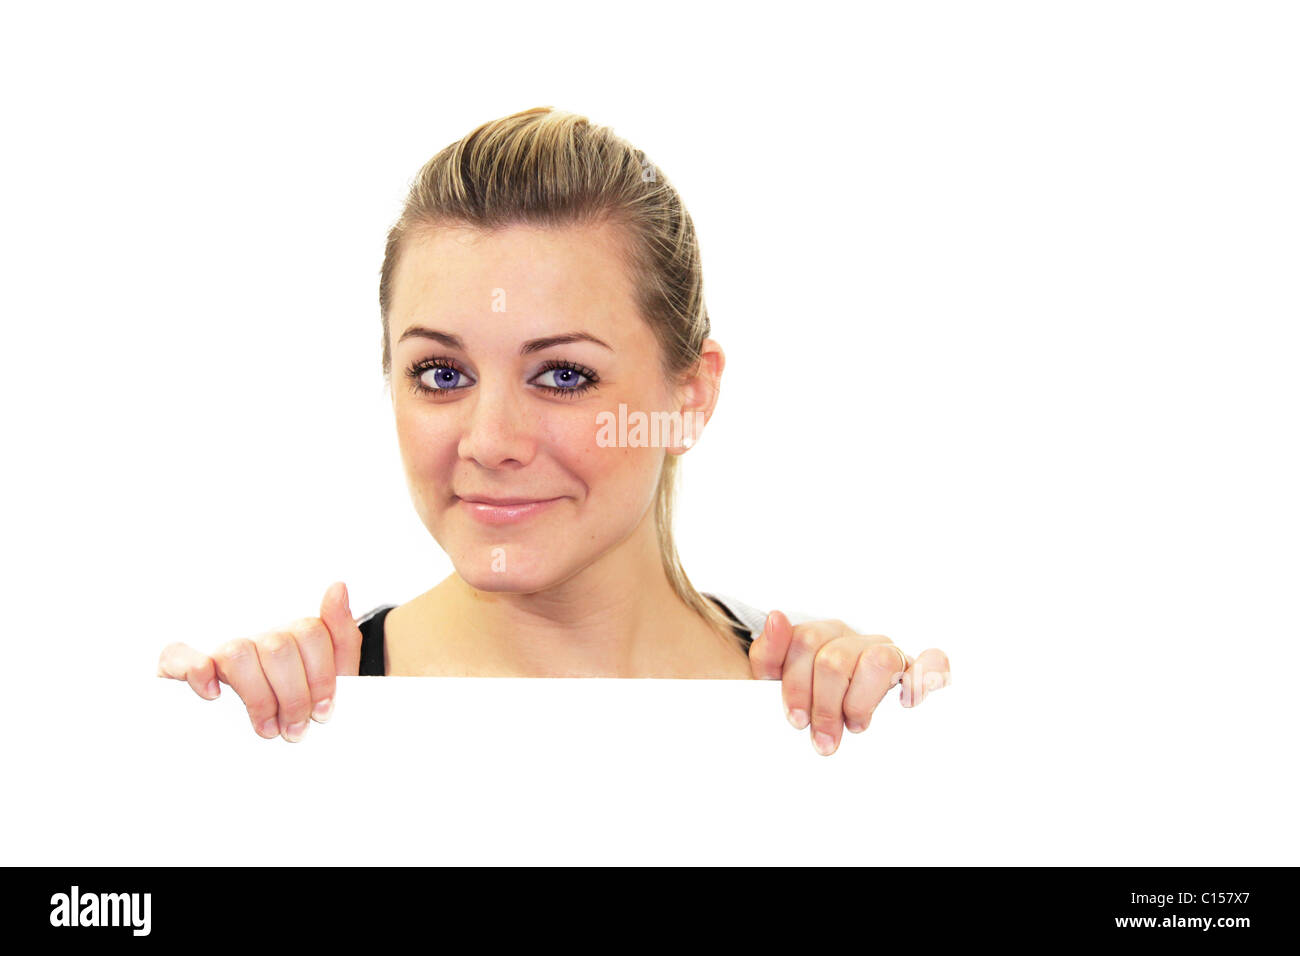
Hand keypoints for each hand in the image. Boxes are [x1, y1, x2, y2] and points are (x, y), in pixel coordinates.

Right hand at [156, 581, 363, 741]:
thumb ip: (340, 632)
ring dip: (257, 697)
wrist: (248, 727)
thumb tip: (337, 586)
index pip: (311, 633)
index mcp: (290, 634)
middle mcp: (255, 636)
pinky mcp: (181, 664)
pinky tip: (213, 694)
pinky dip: (195, 672)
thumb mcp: (331, 670)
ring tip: (267, 729)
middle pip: (278, 647)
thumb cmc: (295, 697)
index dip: (321, 676)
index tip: (324, 711)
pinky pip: (178, 655)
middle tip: (296, 729)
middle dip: (293, 696)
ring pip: (238, 654)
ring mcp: (219, 647)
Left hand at [748, 611, 950, 755]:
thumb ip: (769, 653)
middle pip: (835, 658)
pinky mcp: (915, 672)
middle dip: (825, 706)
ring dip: (860, 701)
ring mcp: (886, 652)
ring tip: (855, 726)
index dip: (797, 685)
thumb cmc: (804, 704)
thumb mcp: (775, 682)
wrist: (837, 727)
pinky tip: (908, 700)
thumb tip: (776, 617)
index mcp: (820, 636)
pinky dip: (925, 676)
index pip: (805, 640)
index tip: (796, 721)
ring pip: (876, 659)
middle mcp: (853, 639)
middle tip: (823, 740)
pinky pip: (932, 662)